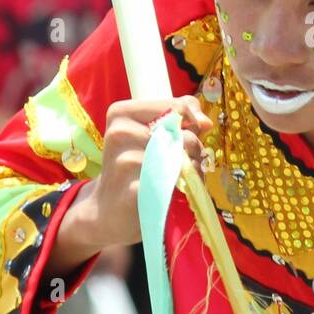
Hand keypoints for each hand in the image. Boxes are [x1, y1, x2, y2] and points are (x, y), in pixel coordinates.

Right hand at [72, 96, 212, 249]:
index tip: (189, 133)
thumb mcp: (148, 132)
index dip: (192, 120)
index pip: (175, 106)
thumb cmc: (135, 165)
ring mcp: (125, 162)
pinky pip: (175, 182)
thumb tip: (204, 122)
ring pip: (181, 157)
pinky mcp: (134, 190)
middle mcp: (119, 133)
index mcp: (121, 113)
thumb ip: (178, 116)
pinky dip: (185, 186)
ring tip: (185, 175)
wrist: (109, 207)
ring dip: (193, 168)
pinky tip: (178, 190)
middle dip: (194, 147)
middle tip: (189, 160)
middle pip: (181, 133)